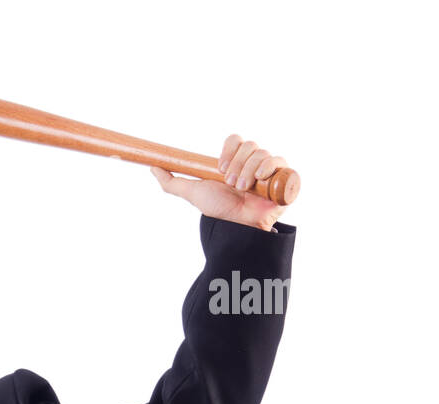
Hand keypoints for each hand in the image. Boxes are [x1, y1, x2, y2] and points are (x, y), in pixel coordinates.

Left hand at [150, 134, 293, 230]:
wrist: (238, 227)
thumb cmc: (219, 210)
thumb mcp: (192, 194)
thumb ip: (172, 181)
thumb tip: (153, 167)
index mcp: (236, 160)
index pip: (235, 139)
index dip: (229, 150)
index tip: (220, 168)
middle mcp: (254, 161)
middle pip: (250, 145)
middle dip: (238, 164)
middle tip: (231, 184)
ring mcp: (270, 169)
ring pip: (263, 153)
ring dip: (250, 171)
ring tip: (243, 189)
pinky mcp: (285, 178)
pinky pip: (281, 162)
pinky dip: (270, 169)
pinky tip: (261, 182)